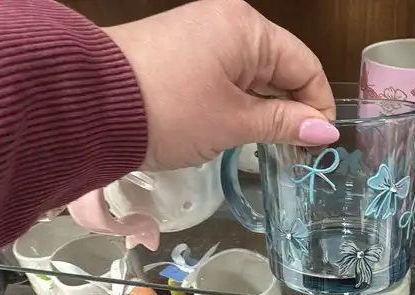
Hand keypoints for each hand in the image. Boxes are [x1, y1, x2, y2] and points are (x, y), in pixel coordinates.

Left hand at [104, 0, 338, 169]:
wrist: (88, 106)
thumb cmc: (169, 110)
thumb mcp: (233, 121)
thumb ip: (283, 123)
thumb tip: (326, 130)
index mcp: (247, 29)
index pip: (304, 64)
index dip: (318, 105)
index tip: (319, 143)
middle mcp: (228, 23)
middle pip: (279, 68)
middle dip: (290, 110)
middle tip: (294, 152)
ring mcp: (202, 36)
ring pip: (251, 75)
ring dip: (263, 109)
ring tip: (267, 146)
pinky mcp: (181, 53)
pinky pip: (225, 76)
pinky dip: (237, 103)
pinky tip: (239, 129)